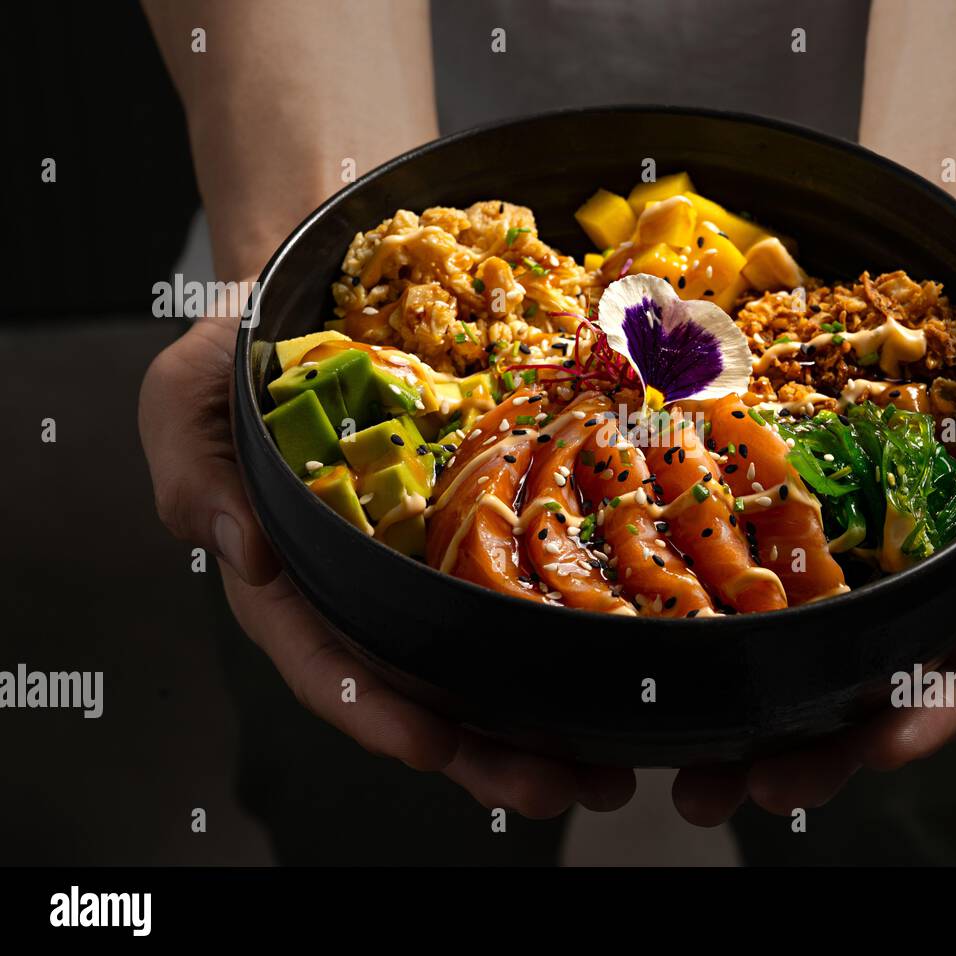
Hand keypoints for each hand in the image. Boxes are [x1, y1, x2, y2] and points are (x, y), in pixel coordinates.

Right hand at [139, 306, 634, 818]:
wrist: (314, 304)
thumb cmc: (240, 360)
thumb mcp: (186, 399)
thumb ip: (194, 475)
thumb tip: (242, 554)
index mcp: (290, 581)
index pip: (326, 662)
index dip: (374, 710)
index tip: (433, 746)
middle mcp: (364, 591)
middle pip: (421, 689)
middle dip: (483, 753)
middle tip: (553, 789)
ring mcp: (425, 568)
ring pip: (482, 662)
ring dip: (540, 726)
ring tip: (607, 771)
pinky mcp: (476, 534)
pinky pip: (520, 594)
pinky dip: (565, 641)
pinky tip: (617, 676)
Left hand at [672, 337, 955, 823]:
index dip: (925, 719)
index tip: (876, 748)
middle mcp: (910, 604)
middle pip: (867, 698)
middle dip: (819, 755)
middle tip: (763, 790)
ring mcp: (847, 575)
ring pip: (799, 663)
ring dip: (750, 728)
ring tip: (694, 780)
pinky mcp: (790, 535)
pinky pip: (751, 589)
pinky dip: (713, 634)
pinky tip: (667, 667)